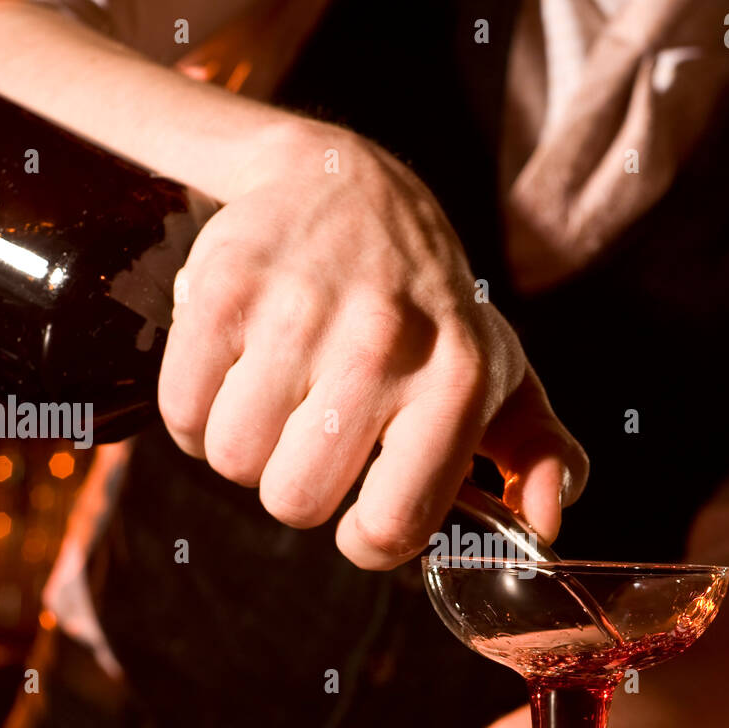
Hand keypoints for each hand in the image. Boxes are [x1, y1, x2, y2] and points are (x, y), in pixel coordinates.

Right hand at [159, 122, 586, 565]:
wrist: (347, 185)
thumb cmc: (426, 310)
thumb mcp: (499, 374)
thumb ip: (538, 457)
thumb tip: (546, 526)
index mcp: (457, 380)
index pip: (392, 524)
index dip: (368, 542)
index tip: (360, 520)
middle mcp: (383, 344)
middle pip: (294, 500)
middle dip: (296, 488)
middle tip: (313, 440)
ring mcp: (300, 311)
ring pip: (233, 458)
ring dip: (244, 448)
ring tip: (276, 402)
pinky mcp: (225, 287)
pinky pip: (182, 409)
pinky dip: (196, 410)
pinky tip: (236, 375)